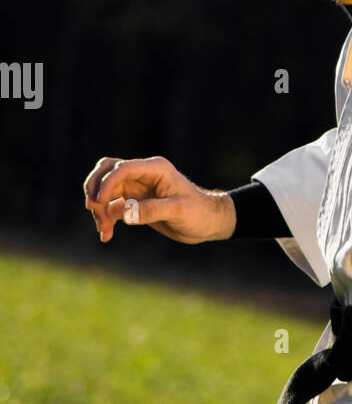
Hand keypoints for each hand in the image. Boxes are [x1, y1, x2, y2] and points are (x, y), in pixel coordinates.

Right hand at [83, 155, 236, 244]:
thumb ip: (152, 210)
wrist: (207, 223)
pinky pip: (112, 206)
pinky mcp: (134, 202)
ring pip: (105, 189)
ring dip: (99, 207)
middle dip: (95, 189)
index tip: (98, 202)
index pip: (122, 168)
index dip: (106, 183)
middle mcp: (143, 174)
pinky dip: (105, 218)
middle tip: (92, 209)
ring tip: (102, 229)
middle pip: (107, 171)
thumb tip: (125, 213)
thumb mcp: (178, 211)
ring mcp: (137, 187)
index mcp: (155, 169)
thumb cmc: (198, 213)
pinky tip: (106, 235)